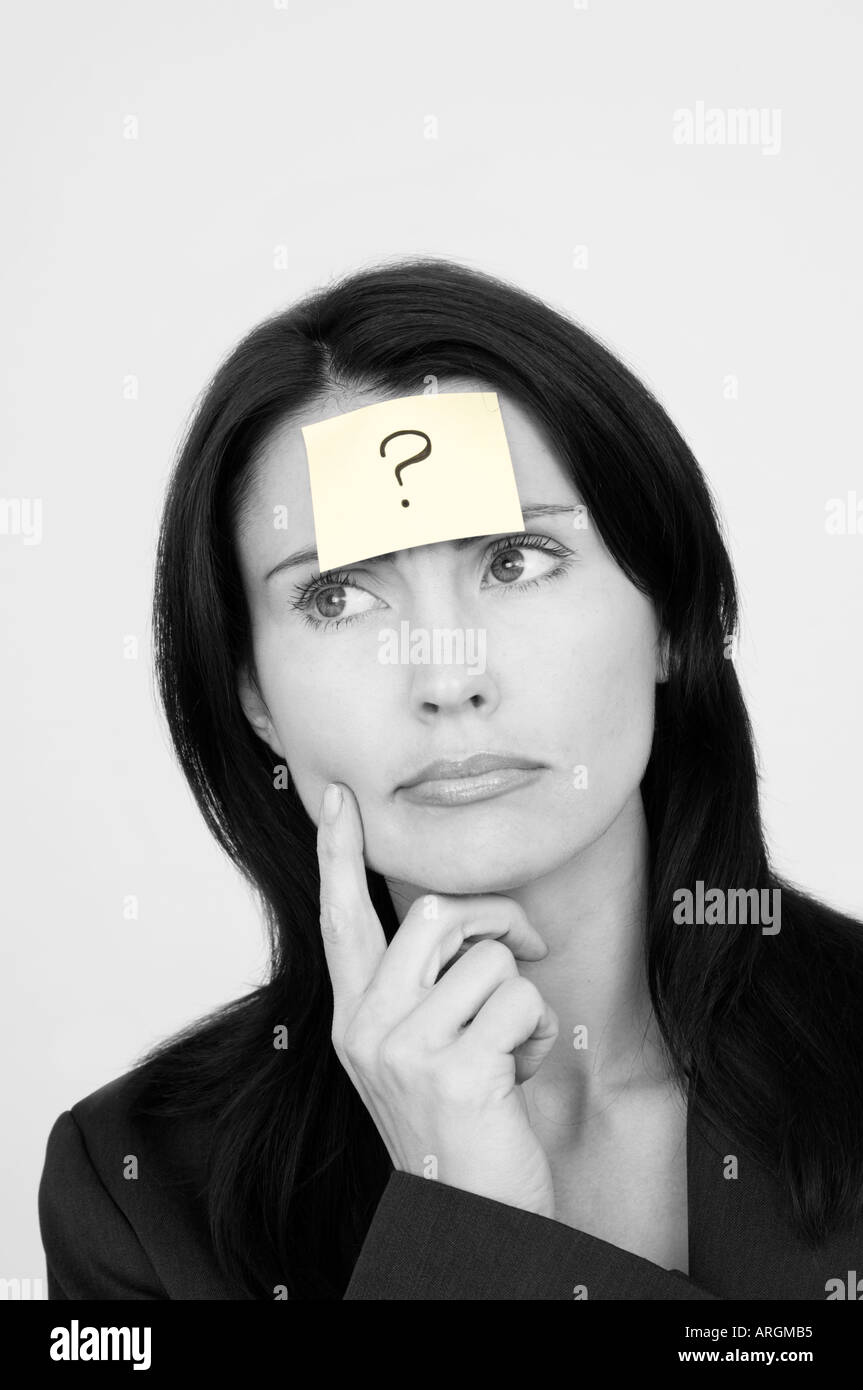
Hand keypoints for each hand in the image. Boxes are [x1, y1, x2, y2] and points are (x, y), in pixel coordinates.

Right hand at [316, 781, 558, 1217]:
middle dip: (495, 918)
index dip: (340, 855)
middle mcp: (367, 1028)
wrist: (470, 1221)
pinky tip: (517, 1076)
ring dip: (521, 999)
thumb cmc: (459, 1130)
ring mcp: (405, 1047)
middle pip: (432, 912)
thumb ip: (422, 990)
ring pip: (489, 956)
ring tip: (508, 1050)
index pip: (340, 920)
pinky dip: (537, 1033)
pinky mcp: (454, 1067)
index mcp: (354, 1020)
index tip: (342, 800)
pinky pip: (521, 999)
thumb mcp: (419, 1055)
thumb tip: (460, 920)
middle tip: (526, 947)